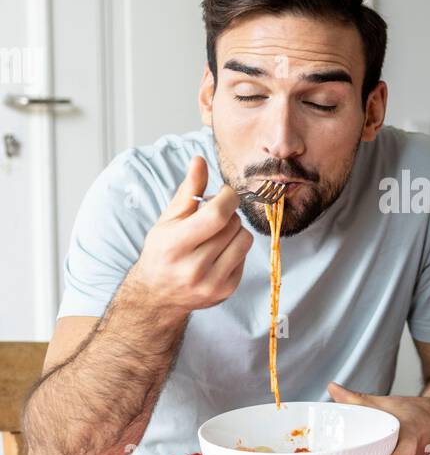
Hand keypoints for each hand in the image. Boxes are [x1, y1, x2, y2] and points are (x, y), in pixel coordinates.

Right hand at [130, 156, 253, 315]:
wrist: (158, 294)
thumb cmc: (162, 251)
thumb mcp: (169, 219)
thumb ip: (188, 190)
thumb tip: (200, 160)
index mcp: (175, 245)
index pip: (217, 215)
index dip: (227, 197)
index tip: (224, 193)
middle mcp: (193, 268)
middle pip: (233, 225)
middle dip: (228, 213)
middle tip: (214, 216)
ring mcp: (212, 283)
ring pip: (244, 239)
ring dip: (235, 230)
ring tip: (217, 234)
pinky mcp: (226, 291)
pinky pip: (246, 256)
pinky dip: (236, 248)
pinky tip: (218, 252)